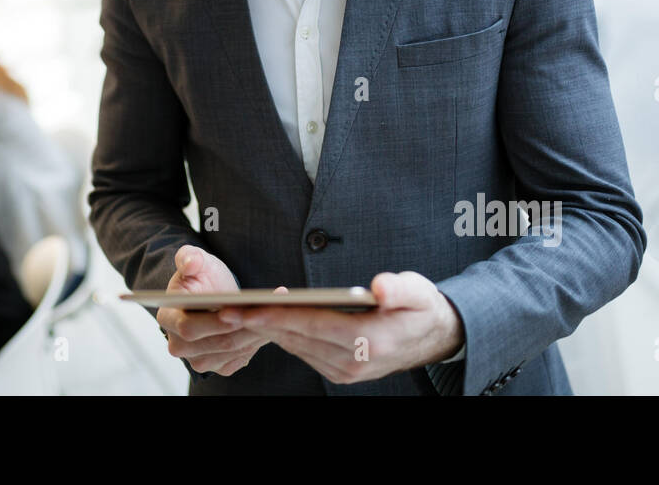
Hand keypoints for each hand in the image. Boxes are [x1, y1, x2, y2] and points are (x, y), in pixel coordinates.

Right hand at [156, 245, 273, 377]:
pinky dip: (258, 340)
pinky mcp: (219, 365)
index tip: (236, 310)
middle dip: (244, 327)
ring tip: (276, 312)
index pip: (188, 328)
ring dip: (256, 332)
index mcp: (168, 318)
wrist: (213, 294)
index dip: (213, 322)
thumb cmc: (202, 276)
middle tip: (269, 311)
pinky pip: (242, 356)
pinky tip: (272, 323)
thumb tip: (189, 264)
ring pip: (233, 351)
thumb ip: (189, 257)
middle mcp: (178, 345)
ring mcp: (198, 359)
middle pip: (215, 343)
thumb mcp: (196, 260)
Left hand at [225, 271, 463, 383]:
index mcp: (370, 342)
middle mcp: (353, 362)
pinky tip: (264, 319)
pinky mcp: (338, 371)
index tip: (249, 307)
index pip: (314, 326)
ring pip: (294, 347)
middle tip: (225, 308)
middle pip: (296, 339)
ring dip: (266, 329)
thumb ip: (399, 290)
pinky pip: (302, 352)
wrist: (434, 338)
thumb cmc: (422, 309)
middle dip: (260, 322)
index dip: (280, 316)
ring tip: (236, 311)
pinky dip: (281, 335)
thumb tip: (380, 287)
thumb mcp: (419, 292)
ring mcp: (344, 370)